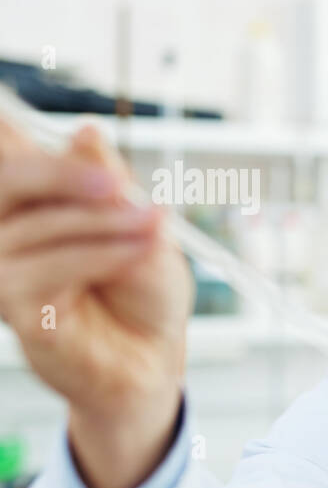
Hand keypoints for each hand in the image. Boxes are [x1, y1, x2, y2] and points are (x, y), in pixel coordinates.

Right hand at [0, 121, 192, 487]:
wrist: (154, 355)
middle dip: (62, 173)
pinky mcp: (14, 309)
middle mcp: (7, 228)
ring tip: (151, 228)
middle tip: (117, 183)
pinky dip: (97, 256)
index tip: (78, 135)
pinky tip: (133, 254)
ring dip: (103, 224)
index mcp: (34, 198)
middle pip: (6, 178)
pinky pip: (45, 270)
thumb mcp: (141, 224)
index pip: (9, 147)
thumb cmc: (142, 289)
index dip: (16, 134)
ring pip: (38, 226)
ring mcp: (3, 268)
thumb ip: (110, 182)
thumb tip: (86, 132)